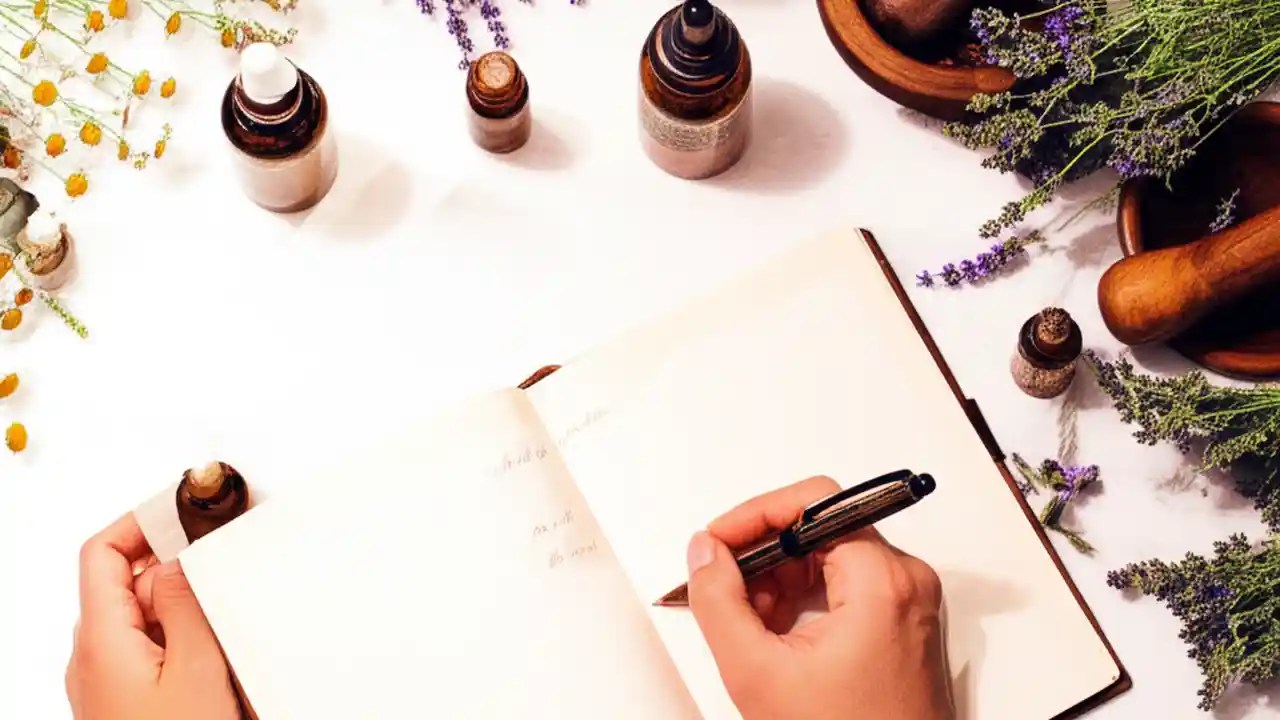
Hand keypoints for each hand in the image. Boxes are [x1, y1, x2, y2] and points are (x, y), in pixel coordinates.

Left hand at [66, 513, 239, 719]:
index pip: (102, 553)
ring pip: (140, 617)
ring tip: (221, 632)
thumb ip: (185, 608)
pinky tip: (211, 657)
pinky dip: (177, 636)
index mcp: (102, 641)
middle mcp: (92, 657)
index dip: (141, 523)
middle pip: (125, 584)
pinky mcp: (121, 695)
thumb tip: (178, 561)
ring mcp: (103, 678)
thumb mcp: (196, 672)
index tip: (183, 509)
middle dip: (174, 572)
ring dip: (180, 609)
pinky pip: (145, 646)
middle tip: (221, 567)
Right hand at [687, 476, 953, 719]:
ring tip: (747, 621)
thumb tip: (704, 554)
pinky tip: (774, 635)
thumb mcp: (758, 671)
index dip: (755, 515)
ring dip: (780, 582)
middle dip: (763, 556)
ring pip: (830, 559)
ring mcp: (908, 604)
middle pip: (820, 529)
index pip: (813, 501)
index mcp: (882, 581)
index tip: (719, 541)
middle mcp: (905, 582)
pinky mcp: (902, 626)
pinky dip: (804, 602)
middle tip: (723, 584)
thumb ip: (719, 601)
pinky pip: (847, 589)